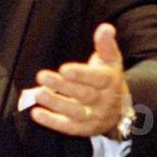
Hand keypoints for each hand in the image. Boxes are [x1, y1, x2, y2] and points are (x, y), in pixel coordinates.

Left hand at [31, 23, 131, 137]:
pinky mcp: (82, 128)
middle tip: (42, 76)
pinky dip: (52, 122)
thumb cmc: (108, 79)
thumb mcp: (110, 61)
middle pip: (83, 94)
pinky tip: (36, 113)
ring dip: (55, 103)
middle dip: (62, 86)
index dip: (81, 74)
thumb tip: (106, 28)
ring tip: (37, 93)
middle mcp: (103, 101)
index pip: (97, 78)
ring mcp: (93, 116)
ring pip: (74, 112)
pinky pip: (67, 126)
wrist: (120, 109)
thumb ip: (105, 45)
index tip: (64, 69)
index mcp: (110, 81)